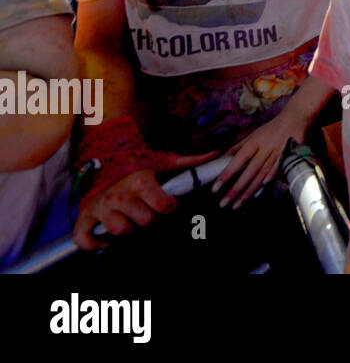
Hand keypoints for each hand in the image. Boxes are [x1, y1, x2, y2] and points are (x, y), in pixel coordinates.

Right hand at [73, 151, 217, 248]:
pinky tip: (106, 240)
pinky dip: (94, 244)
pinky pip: (85, 239)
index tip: (169, 205)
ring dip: (129, 229)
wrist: (102, 161)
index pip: (165, 207)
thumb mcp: (161, 162)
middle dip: (152, 219)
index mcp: (140, 182)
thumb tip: (214, 154)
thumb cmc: (135, 165)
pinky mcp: (85, 216)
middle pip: (146, 222)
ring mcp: (101, 208)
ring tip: (132, 219)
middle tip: (149, 211)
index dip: (171, 208)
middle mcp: (120, 195)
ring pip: (121, 231)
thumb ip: (188, 162)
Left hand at [213, 109, 307, 208]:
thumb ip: (237, 147)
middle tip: (223, 203)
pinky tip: (261, 189)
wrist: (294, 119)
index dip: (226, 174)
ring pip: (261, 175)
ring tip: (237, 205)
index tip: (216, 188)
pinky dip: (271, 178)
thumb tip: (221, 158)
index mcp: (253, 143)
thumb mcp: (252, 135)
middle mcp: (264, 150)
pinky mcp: (287, 157)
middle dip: (235, 189)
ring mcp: (276, 154)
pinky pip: (277, 170)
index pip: (237, 161)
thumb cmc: (270, 129)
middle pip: (248, 172)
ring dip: (249, 191)